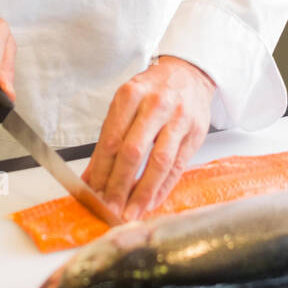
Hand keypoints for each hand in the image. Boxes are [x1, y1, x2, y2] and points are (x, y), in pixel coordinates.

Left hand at [81, 56, 215, 220]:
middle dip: (119, 185)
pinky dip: (162, 188)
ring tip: (130, 213)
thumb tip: (91, 178)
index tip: (93, 192)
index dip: (101, 170)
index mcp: (131, 94)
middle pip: (133, 151)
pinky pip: (178, 166)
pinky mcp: (196, 132)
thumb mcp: (126, 104)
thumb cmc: (152, 91)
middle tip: (109, 208)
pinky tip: (151, 202)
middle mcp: (155, 105)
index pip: (112, 139)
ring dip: (142, 192)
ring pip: (158, 162)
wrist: (188, 74)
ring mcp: (179, 118)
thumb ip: (109, 139)